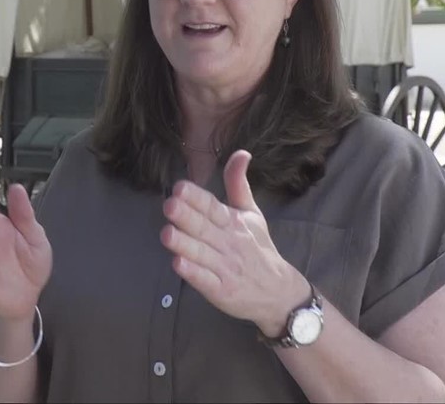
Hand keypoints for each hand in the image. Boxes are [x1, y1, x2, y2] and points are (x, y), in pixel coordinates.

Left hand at [161, 150, 308, 336]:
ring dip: (184, 244)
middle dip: (187, 217)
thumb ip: (238, 184)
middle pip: (204, 228)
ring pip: (202, 254)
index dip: (197, 198)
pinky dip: (193, 273)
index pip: (213, 207)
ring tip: (166, 234)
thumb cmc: (258, 248)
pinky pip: (205, 281)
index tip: (180, 187)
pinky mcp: (222, 291)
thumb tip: (241, 152)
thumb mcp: (251, 213)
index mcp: (234, 222)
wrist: (278, 291)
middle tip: (169, 205)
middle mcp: (229, 243)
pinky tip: (178, 264)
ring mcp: (225, 268)